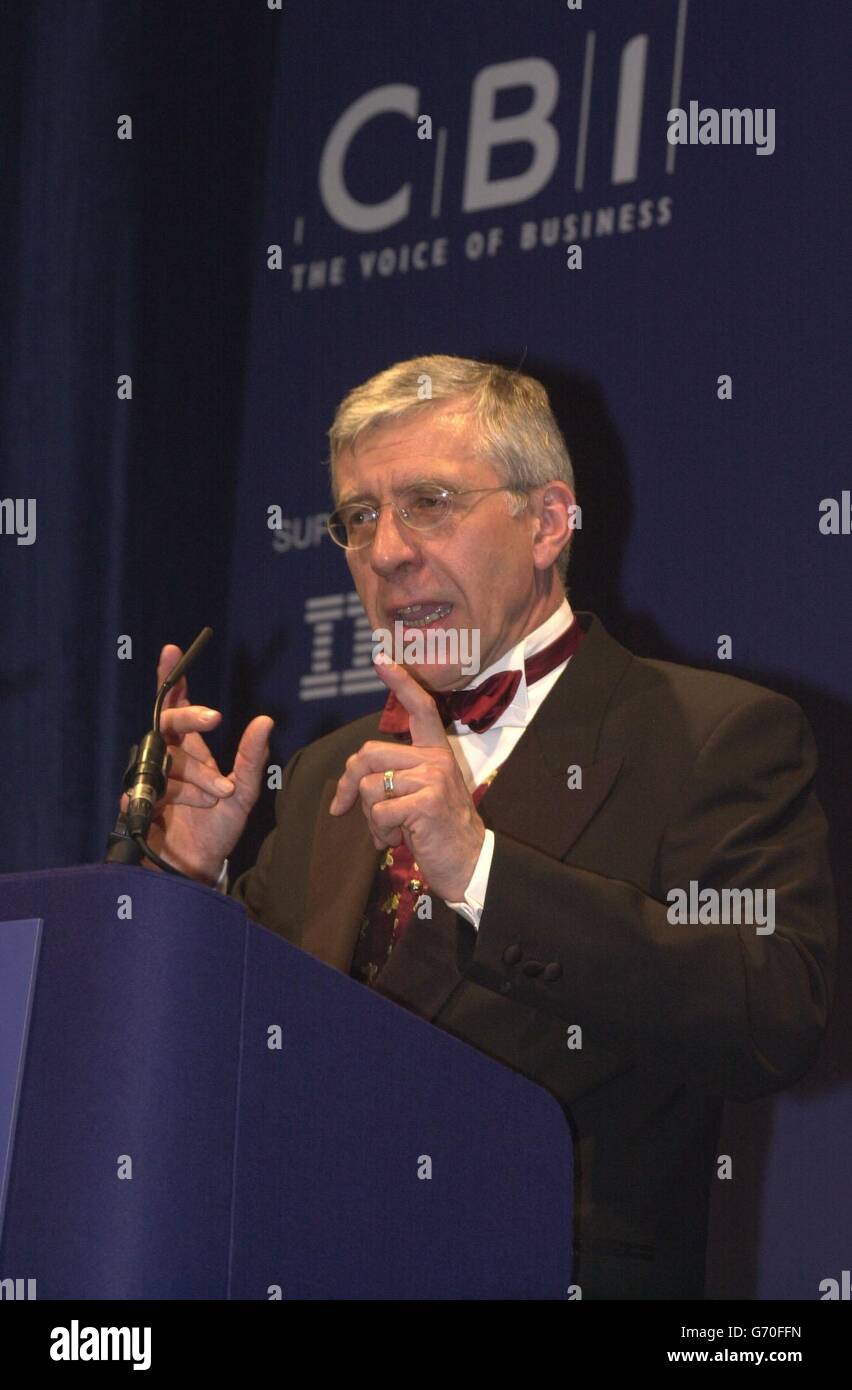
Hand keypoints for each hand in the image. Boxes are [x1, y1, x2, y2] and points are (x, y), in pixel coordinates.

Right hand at [119, 643, 273, 882]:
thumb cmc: (219, 826)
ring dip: (199, 776)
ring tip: (219, 796)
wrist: (199, 866)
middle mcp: (168, 758)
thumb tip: (265, 721)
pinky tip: (199, 808)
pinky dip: (186, 797)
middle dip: (191, 717)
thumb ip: (252, 758)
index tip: (172, 650)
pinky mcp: (138, 800)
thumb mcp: (244, 792)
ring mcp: (151, 777)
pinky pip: (159, 786)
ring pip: (171, 759)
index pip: (176, 706)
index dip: (171, 677)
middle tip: (215, 718)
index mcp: (190, 749)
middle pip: (168, 723)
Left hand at [329, 657, 484, 901]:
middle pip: (367, 754)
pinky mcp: (426, 802)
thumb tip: (350, 781)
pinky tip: (399, 840)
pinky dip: (380, 832)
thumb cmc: (438, 832)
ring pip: (369, 785)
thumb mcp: (417, 795)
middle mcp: (436, 760)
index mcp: (435, 753)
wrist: (468, 863)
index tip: (381, 657)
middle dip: (347, 785)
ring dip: (369, 818)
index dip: (399, 682)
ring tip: (390, 831)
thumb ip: (392, 777)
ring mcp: (433, 779)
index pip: (420, 708)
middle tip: (345, 808)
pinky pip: (378, 811)